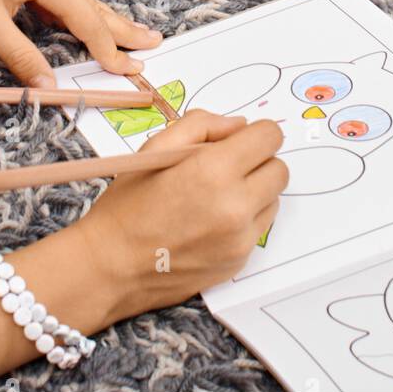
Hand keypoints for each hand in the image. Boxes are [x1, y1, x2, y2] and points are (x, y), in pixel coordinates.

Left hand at [0, 0, 160, 85]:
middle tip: (154, 44)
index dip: (109, 51)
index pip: (89, 23)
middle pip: (95, 5)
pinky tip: (78, 20)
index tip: (130, 71)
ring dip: (103, 18)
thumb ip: (21, 56)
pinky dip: (78, 6)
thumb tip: (46, 87)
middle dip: (124, 29)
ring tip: (130, 34)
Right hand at [77, 110, 287, 319]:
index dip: (254, 133)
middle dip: (258, 161)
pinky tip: (210, 223)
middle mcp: (235, 206)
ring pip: (273, 200)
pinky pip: (259, 229)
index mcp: (214, 170)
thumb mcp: (156, 148)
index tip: (237, 141)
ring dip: (255, 192)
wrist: (113, 266)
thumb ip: (202, 124)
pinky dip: (244, 221)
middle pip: (280, 169)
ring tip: (215, 197)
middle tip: (226, 167)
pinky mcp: (239, 262)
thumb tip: (239, 126)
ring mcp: (240, 239)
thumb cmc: (129, 204)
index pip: (270, 137)